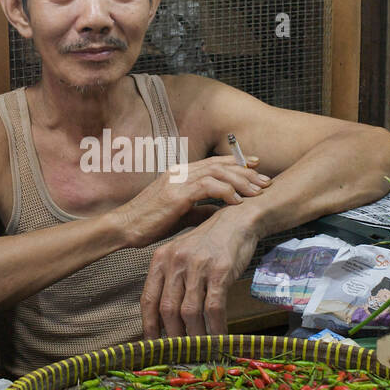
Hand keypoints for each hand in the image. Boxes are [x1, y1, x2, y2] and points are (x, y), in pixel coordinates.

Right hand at [110, 155, 268, 248]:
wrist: (124, 227)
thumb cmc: (149, 223)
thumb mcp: (181, 215)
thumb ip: (201, 211)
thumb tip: (221, 213)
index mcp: (181, 173)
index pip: (215, 162)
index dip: (238, 163)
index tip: (256, 168)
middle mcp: (181, 171)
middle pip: (221, 164)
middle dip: (246, 172)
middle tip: (266, 181)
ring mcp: (178, 180)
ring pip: (218, 172)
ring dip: (241, 181)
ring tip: (257, 192)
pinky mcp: (176, 193)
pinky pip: (208, 187)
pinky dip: (226, 192)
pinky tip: (238, 201)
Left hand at [141, 207, 260, 338]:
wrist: (239, 220)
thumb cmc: (211, 241)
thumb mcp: (183, 255)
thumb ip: (172, 280)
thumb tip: (166, 315)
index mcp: (161, 259)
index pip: (148, 299)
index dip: (148, 326)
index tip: (152, 344)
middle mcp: (176, 263)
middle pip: (167, 310)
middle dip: (173, 336)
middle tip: (179, 353)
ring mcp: (198, 267)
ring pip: (189, 313)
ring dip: (194, 336)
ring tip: (199, 349)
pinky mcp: (220, 272)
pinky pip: (213, 308)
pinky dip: (215, 327)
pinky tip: (219, 337)